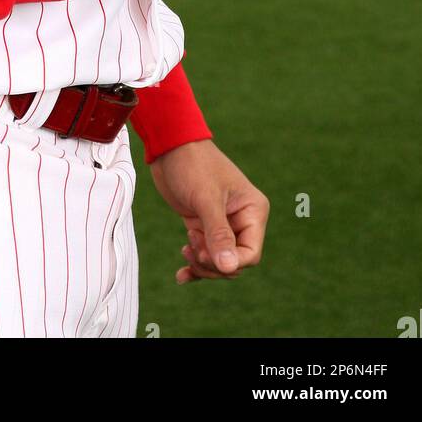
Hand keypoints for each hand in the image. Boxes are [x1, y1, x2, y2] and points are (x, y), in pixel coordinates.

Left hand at [149, 139, 269, 282]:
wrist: (169, 146)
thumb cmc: (193, 165)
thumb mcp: (206, 199)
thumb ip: (218, 234)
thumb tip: (228, 268)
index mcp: (252, 210)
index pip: (251, 253)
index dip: (231, 262)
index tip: (205, 255)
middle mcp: (242, 219)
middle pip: (234, 261)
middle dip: (212, 263)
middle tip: (191, 248)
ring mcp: (222, 223)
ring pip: (219, 260)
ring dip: (201, 263)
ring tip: (185, 250)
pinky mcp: (203, 225)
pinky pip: (204, 253)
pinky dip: (194, 265)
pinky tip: (181, 275)